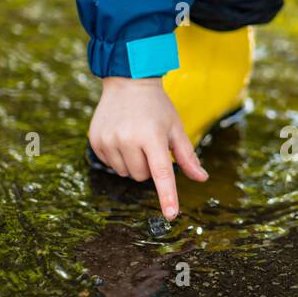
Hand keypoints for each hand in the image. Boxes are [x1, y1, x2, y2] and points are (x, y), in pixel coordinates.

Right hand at [88, 77, 207, 218]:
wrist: (127, 81)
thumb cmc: (157, 107)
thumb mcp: (175, 128)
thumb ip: (188, 156)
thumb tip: (202, 178)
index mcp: (152, 136)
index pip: (162, 173)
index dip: (167, 195)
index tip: (170, 214)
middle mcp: (127, 139)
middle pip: (142, 177)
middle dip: (149, 167)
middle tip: (149, 144)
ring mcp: (109, 140)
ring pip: (126, 174)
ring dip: (133, 164)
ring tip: (135, 139)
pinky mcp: (95, 140)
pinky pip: (110, 165)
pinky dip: (118, 157)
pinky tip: (121, 138)